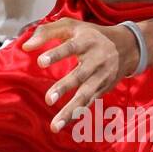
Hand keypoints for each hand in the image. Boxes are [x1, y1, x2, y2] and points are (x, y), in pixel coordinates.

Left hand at [22, 18, 137, 131]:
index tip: (40, 61)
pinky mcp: (102, 89)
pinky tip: (66, 123)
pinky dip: (79, 113)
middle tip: (48, 99)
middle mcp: (95, 60)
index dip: (56, 54)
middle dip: (64, 88)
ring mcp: (100, 77)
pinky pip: (89, 102)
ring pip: (85, 95)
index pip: (70, 48)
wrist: (126, 47)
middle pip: (79, 76)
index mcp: (86, 42)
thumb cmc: (91, 35)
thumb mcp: (71, 26)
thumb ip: (47, 32)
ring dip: (70, 110)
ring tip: (55, 125)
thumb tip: (25, 46)